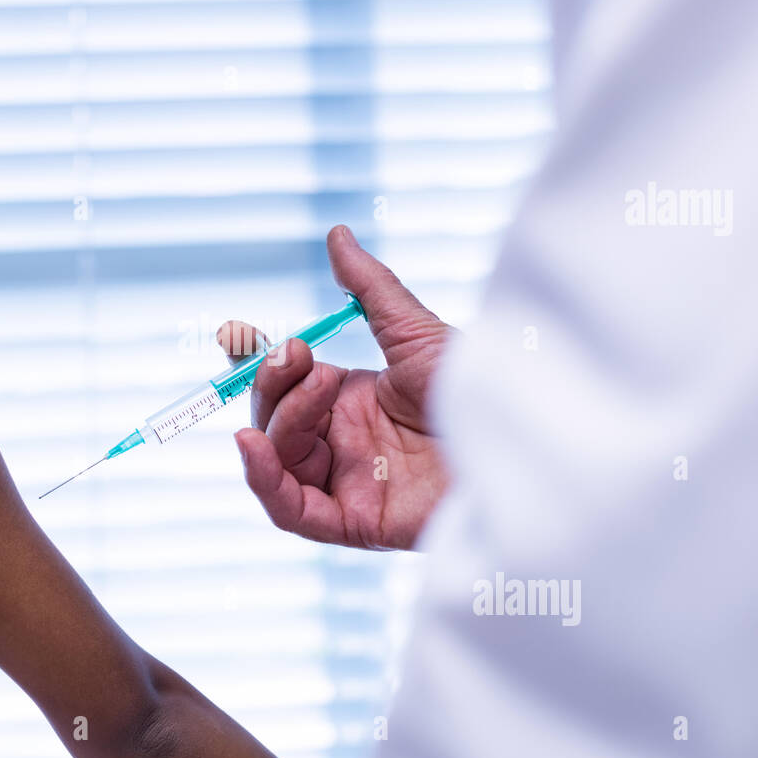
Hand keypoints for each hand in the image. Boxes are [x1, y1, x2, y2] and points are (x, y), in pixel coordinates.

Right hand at [218, 225, 452, 550]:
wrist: (521, 441)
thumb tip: (337, 235)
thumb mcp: (416, 333)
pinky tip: (253, 445)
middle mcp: (345, 445)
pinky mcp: (355, 522)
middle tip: (301, 352)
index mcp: (353, 402)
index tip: (236, 333)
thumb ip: (370, 290)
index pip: (287, 386)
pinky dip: (264, 480)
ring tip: (313, 383)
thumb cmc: (481, 389)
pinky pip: (292, 511)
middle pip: (277, 420)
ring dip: (279, 419)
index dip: (258, 363)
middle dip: (276, 381)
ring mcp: (348, 484)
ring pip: (279, 460)